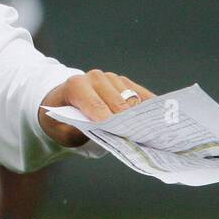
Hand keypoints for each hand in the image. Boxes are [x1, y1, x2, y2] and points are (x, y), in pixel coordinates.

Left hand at [39, 69, 154, 146]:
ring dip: (140, 117)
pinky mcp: (124, 82)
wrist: (62, 101)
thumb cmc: (61, 119)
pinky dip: (148, 108)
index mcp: (75, 86)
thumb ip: (78, 132)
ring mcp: (112, 78)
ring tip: (149, 135)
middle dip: (128, 122)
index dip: (110, 121)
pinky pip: (141, 94)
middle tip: (141, 141)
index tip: (122, 136)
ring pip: (132, 99)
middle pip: (119, 103)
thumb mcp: (61, 131)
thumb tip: (103, 135)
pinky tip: (157, 121)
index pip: (96, 106)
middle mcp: (95, 77)